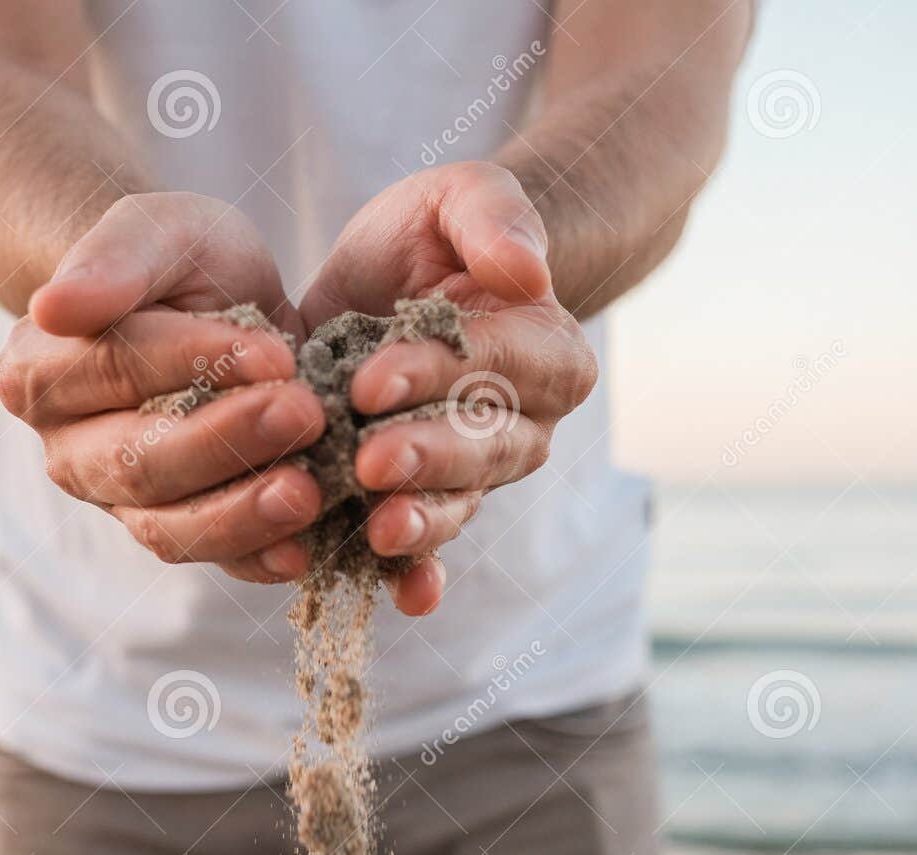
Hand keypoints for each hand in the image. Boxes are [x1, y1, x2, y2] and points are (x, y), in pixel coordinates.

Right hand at [0, 193, 326, 584]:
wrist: (214, 306)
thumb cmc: (180, 263)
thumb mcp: (160, 231)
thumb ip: (113, 260)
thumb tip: (54, 307)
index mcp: (40, 370)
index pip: (117, 367)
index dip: (194, 363)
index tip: (275, 353)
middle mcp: (68, 449)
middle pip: (138, 459)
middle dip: (225, 443)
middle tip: (306, 415)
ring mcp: (119, 503)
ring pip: (167, 526)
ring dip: (240, 514)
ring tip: (309, 492)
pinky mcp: (175, 533)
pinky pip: (211, 560)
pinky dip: (256, 559)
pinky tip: (302, 551)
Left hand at [299, 162, 596, 615]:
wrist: (386, 287)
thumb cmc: (431, 237)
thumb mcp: (457, 195)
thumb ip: (496, 213)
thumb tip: (528, 269)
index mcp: (548, 350)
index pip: (494, 362)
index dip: (436, 373)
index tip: (371, 380)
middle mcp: (525, 423)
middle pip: (481, 445)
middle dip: (424, 456)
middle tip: (369, 461)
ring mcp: (479, 474)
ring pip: (458, 501)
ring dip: (422, 521)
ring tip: (379, 529)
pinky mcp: (425, 501)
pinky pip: (431, 548)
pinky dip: (417, 576)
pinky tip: (403, 598)